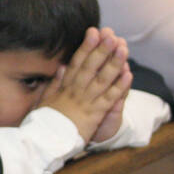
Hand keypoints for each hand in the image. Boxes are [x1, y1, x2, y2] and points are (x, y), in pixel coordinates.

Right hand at [39, 27, 128, 141]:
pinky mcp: (95, 115)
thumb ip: (55, 83)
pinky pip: (109, 98)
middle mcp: (77, 91)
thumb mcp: (45, 99)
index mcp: (65, 86)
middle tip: (111, 34)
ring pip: (103, 79)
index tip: (94, 31)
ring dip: (114, 63)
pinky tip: (128, 75)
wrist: (46, 142)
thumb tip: (62, 66)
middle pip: (91, 66)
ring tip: (123, 48)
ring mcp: (87, 102)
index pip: (77, 62)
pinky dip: (120, 87)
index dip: (86, 46)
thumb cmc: (46, 122)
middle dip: (102, 49)